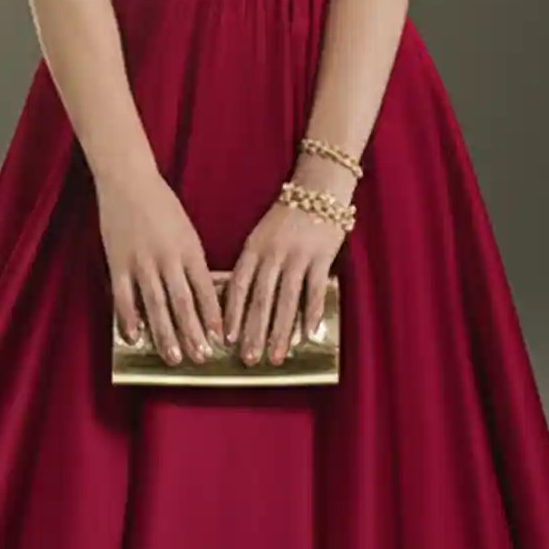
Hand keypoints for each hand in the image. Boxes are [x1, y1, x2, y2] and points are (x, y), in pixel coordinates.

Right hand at [96, 168, 222, 365]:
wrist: (128, 181)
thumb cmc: (161, 205)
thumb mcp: (186, 232)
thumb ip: (193, 262)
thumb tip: (202, 295)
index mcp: (190, 250)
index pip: (205, 291)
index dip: (213, 317)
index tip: (220, 340)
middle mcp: (168, 259)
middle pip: (183, 304)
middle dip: (194, 334)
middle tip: (201, 358)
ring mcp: (141, 263)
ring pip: (156, 306)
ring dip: (166, 334)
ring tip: (174, 357)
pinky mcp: (118, 263)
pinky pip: (124, 298)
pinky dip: (129, 319)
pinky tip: (135, 338)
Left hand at [224, 159, 355, 366]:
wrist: (319, 189)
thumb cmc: (285, 217)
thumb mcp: (260, 237)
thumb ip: (251, 266)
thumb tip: (236, 302)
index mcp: (253, 249)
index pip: (237, 286)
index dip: (231, 314)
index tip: (225, 340)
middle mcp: (273, 254)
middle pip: (260, 299)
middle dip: (253, 333)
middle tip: (248, 359)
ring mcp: (298, 257)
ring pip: (286, 301)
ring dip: (280, 332)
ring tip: (275, 357)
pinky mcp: (322, 258)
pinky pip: (314, 291)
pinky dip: (311, 314)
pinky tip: (307, 336)